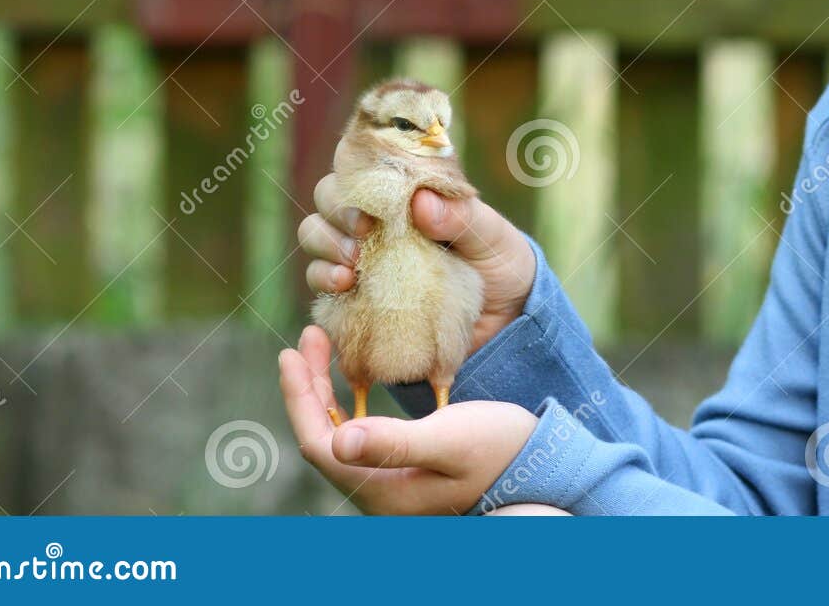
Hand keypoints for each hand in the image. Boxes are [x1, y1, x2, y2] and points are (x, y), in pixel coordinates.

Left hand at [279, 324, 538, 514]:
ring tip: (324, 347)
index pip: (318, 443)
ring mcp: (390, 483)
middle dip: (309, 386)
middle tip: (308, 337)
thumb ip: (395, 442)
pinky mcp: (405, 471)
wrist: (539, 475)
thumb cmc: (499, 451)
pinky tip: (355, 379)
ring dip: (327, 391)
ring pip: (340, 435)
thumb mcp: (450, 439)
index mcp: (381, 487)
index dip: (299, 397)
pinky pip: (361, 435)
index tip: (290, 352)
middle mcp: (377, 491)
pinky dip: (349, 403)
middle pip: (323, 438)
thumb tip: (339, 441)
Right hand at [299, 172, 537, 355]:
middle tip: (364, 229)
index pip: (364, 164)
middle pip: (329, 195)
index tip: (374, 192)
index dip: (355, 168)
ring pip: (315, 232)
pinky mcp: (355, 292)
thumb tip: (421, 201)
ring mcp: (361, 253)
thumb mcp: (491, 236)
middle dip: (337, 208)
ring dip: (325, 242)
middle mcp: (376, 217)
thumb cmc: (499, 263)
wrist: (504, 321)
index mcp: (406, 191)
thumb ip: (461, 217)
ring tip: (352, 263)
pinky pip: (318, 279)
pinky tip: (345, 285)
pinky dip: (322, 278)